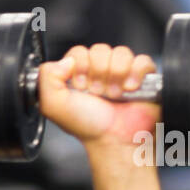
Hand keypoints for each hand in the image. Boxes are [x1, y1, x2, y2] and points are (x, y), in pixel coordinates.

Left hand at [37, 43, 158, 150]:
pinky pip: (142, 61)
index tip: (80, 86)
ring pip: (122, 53)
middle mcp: (99, 72)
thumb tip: (65, 60)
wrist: (113, 139)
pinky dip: (136, 74)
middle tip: (97, 92)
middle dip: (98, 72)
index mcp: (78, 75)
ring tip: (114, 94)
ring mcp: (122, 73)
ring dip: (116, 74)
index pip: (79, 52)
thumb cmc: (87, 126)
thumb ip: (47, 78)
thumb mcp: (53, 105)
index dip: (80, 66)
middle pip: (100, 50)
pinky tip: (130, 89)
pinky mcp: (143, 77)